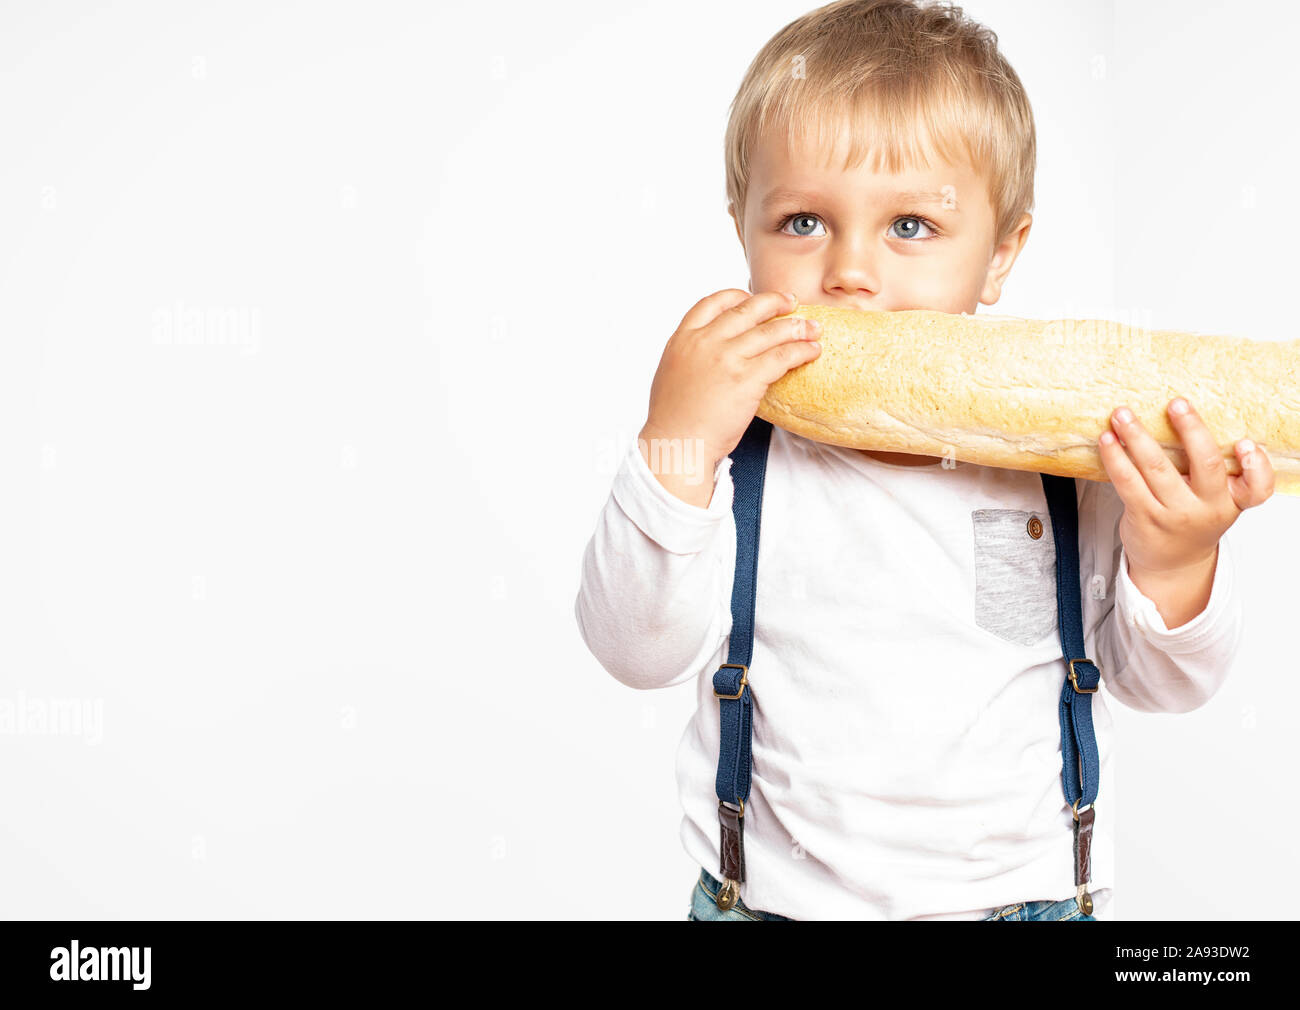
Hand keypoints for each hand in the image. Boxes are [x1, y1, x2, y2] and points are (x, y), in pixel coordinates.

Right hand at [639, 289, 820, 503]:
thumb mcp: (671, 374)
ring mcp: (727, 357)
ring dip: (797, 326)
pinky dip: (802, 350)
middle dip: (774, 302)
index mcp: (683, 338)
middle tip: (791, 303)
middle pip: (747, 309)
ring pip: (770, 331)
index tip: (750, 298)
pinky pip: (782, 356)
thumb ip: (691, 357)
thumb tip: (709, 355)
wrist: (677, 444)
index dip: (736, 296)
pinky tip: (812, 351)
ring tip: (813, 328)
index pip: (712, 302)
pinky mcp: (747, 378)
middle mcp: (705, 341)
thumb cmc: (674, 419)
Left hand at [1098, 396, 1274, 574]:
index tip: (1246, 443)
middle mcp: (1207, 508)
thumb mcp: (1218, 501)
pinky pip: (1127, 483)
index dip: (1257, 465)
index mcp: (1233, 500)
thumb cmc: (1194, 519)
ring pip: (1156, 468)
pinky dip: (1115, 458)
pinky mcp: (1143, 518)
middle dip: (1191, 429)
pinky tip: (1107, 440)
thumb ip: (1216, 472)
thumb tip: (1188, 418)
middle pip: (1205, 464)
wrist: (1172, 564)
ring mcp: (1174, 514)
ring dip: (1137, 436)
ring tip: (1122, 414)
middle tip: (1176, 403)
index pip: (1258, 488)